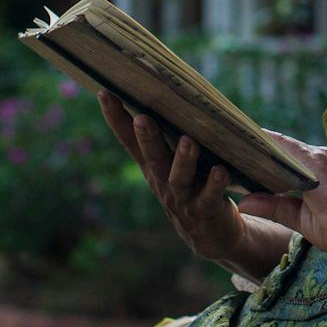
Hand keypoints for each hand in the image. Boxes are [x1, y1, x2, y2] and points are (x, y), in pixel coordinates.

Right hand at [97, 91, 275, 273]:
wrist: (211, 235)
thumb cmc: (195, 186)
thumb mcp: (178, 161)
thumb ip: (173, 134)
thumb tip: (177, 91)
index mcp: (153, 166)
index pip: (130, 141)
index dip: (116, 119)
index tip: (105, 93)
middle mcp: (163, 181)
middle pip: (153, 158)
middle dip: (147, 138)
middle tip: (143, 118)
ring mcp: (183, 198)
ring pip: (180, 178)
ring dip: (184, 160)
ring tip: (188, 142)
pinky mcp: (206, 211)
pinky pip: (210, 196)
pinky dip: (215, 184)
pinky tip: (221, 171)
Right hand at [236, 131, 326, 265]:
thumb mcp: (305, 223)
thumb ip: (274, 208)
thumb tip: (243, 203)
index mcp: (311, 164)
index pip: (276, 144)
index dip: (254, 141)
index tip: (233, 140)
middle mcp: (320, 155)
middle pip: (284, 146)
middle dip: (262, 150)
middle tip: (235, 153)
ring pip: (296, 152)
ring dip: (277, 157)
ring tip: (251, 164)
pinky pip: (309, 159)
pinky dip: (292, 164)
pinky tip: (280, 174)